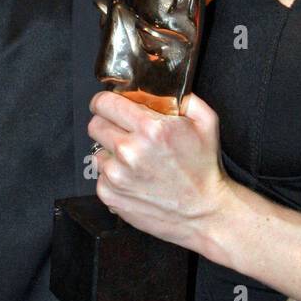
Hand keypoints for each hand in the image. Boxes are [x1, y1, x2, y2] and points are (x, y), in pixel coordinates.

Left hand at [88, 90, 235, 250]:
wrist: (205, 214)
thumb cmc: (205, 169)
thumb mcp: (206, 122)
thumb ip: (184, 98)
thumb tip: (162, 86)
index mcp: (151, 129)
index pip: (105, 102)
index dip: (105, 101)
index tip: (108, 104)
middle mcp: (129, 151)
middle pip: (95, 124)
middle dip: (108, 124)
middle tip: (124, 133)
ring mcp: (117, 175)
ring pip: (96, 151)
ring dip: (111, 152)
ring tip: (134, 160)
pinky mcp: (110, 195)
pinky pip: (100, 176)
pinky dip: (113, 176)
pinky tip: (134, 178)